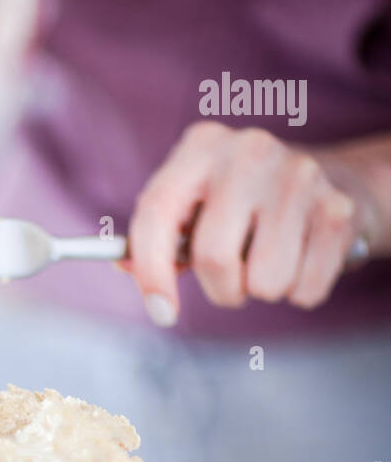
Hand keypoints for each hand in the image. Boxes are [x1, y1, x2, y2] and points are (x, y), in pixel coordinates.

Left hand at [127, 121, 360, 323]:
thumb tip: (125, 265)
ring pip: (263, 282)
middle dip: (222, 289)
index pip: (157, 212)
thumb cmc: (250, 206)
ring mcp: (297, 176)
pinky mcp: (337, 208)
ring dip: (264, 290)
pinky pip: (304, 290)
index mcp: (200, 148)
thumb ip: (159, 238)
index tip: (161, 313)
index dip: (150, 271)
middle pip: (213, 258)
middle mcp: (247, 152)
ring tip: (274, 259)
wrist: (336, 182)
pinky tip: (305, 256)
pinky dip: (301, 290)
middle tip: (235, 278)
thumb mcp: (199, 206)